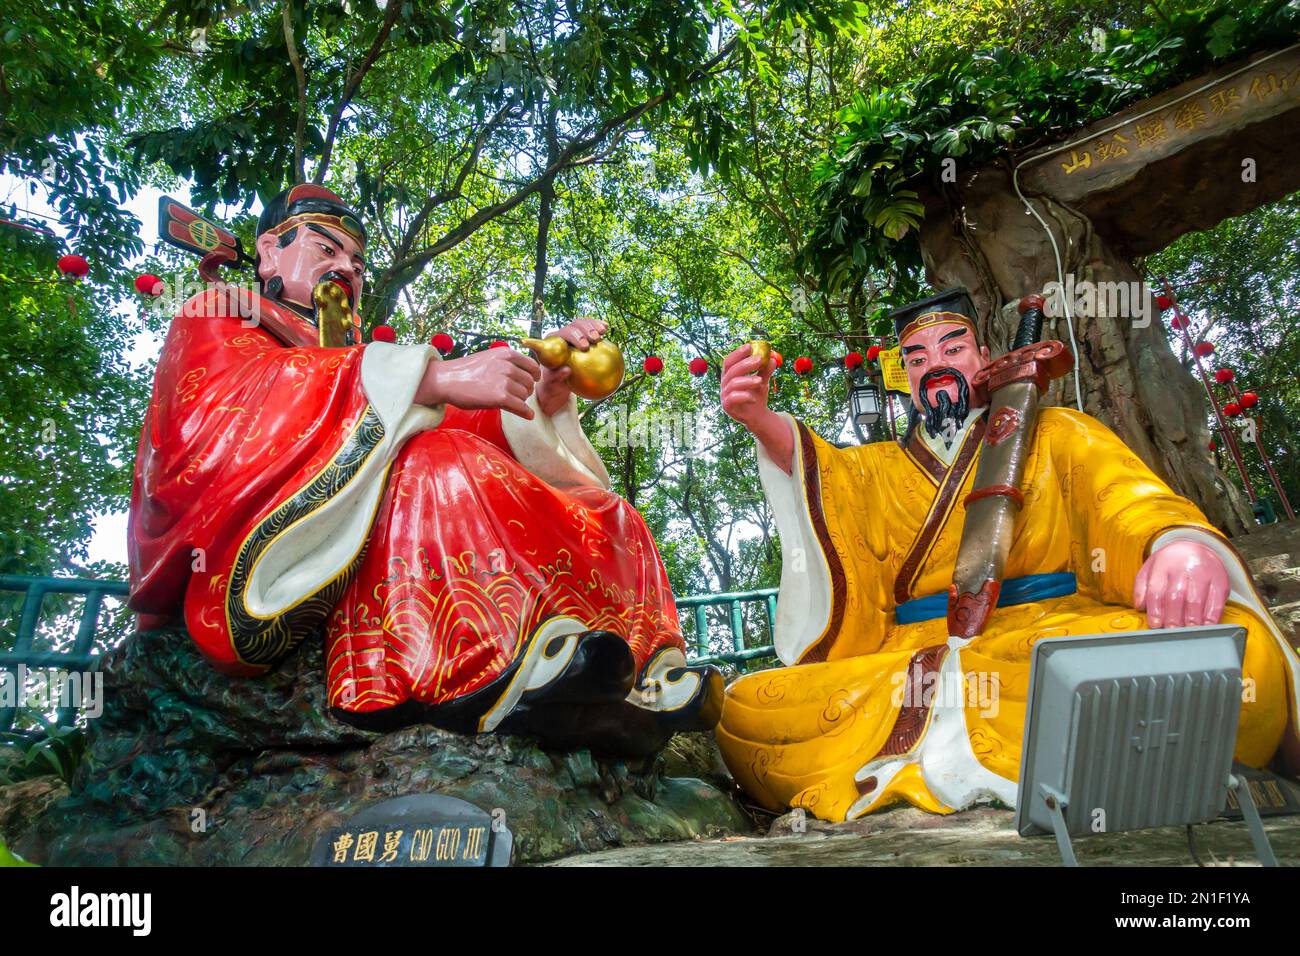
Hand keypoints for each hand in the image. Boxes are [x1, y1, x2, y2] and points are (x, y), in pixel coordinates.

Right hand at [414, 347, 540, 418]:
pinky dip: (526, 412)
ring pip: (525, 395)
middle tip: (517, 395)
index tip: (533, 381)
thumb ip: (507, 363)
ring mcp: (504, 381)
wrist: (446, 380)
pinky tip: (527, 415)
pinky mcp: (500, 397)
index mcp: (506, 354)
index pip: (532, 365)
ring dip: (521, 401)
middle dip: (526, 390)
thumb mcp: (489, 359)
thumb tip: (526, 374)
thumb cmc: (465, 371)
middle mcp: (507, 365)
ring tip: (512, 402)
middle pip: (529, 382)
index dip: (534, 376)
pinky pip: (521, 407)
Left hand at [535, 317, 608, 416]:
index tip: (584, 346)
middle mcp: (562, 335)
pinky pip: (592, 328)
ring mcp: (574, 334)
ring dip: (593, 325)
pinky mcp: (583, 335)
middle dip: (586, 329)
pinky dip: (599, 326)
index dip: (574, 336)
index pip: (563, 334)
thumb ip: (557, 377)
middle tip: (595, 339)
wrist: (561, 380)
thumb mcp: (552, 383)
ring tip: (602, 331)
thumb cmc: (554, 382)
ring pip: (583, 323)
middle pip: (574, 325)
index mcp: (553, 342)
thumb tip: (566, 371)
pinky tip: (606, 328)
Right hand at [721, 344, 792, 473]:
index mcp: (730, 374)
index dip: (738, 353)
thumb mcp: (763, 380)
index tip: (750, 346)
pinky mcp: (727, 406)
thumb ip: (765, 370)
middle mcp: (724, 383)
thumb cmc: (756, 394)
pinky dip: (744, 396)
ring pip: (733, 384)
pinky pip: (733, 398)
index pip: (729, 360)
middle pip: (731, 370)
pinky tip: (754, 398)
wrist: (757, 415)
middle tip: (759, 360)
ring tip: (761, 381)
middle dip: (745, 364)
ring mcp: (724, 395)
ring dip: (747, 380)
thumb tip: (772, 358)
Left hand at [1134, 540, 1229, 628]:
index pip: (1156, 590)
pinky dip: (1211, 617)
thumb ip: (1142, 587)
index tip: (1155, 624)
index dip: (1155, 610)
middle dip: (1173, 617)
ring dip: (1191, 620)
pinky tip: (1206, 626)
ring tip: (1187, 632)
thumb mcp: (1151, 568)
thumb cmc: (1171, 562)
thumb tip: (1139, 606)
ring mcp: (1204, 574)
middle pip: (1176, 597)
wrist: (1197, 546)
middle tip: (1171, 630)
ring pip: (1196, 601)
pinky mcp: (1220, 581)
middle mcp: (1183, 569)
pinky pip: (1216, 602)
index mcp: (1163, 566)